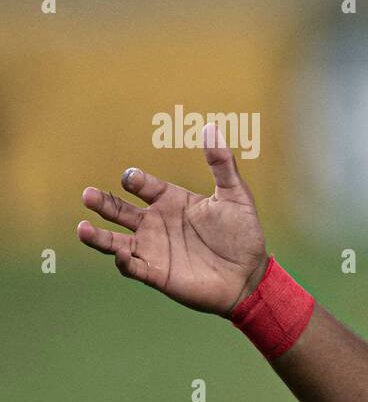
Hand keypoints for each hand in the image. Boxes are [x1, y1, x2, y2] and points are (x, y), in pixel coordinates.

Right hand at [77, 122, 268, 315]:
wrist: (250, 274)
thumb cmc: (243, 233)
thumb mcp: (235, 195)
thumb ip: (221, 163)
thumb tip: (210, 127)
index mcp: (171, 201)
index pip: (145, 186)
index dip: (136, 180)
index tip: (131, 178)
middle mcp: (156, 223)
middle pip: (120, 211)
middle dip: (103, 202)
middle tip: (88, 195)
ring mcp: (154, 249)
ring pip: (116, 242)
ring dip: (98, 237)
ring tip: (82, 228)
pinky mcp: (157, 274)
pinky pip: (133, 268)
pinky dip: (124, 262)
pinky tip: (121, 255)